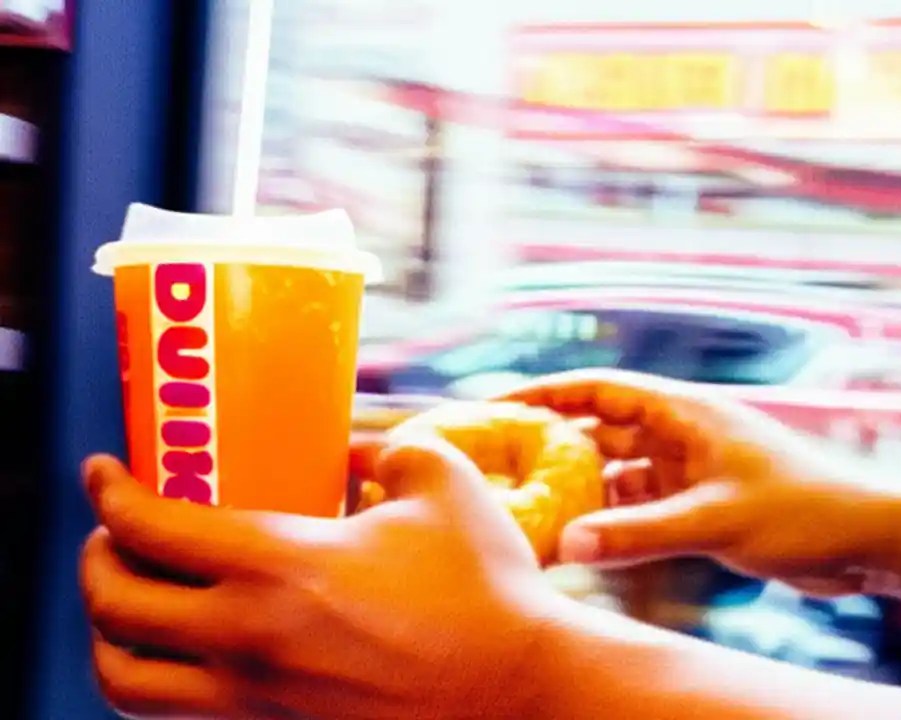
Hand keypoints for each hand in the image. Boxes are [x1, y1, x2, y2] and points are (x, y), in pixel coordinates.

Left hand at [80, 437, 562, 719]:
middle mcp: (246, 638)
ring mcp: (255, 699)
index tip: (102, 472)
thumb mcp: (443, 484)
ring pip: (126, 682)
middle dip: (96, 561)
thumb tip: (356, 454)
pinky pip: (181, 714)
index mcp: (278, 566)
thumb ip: (389, 449)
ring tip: (133, 607)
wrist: (517, 692)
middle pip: (113, 607)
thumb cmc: (485, 588)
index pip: (150, 528)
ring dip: (109, 636)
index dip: (108, 493)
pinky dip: (162, 680)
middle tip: (113, 536)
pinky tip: (199, 652)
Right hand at [502, 370, 900, 596]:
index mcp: (686, 412)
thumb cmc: (805, 510)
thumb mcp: (716, 520)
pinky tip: (582, 540)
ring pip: (618, 475)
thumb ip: (641, 533)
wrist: (866, 538)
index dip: (548, 393)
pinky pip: (642, 509)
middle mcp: (682, 435)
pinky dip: (612, 521)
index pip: (601, 390)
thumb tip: (567, 543)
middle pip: (602, 431)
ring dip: (581, 490)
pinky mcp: (702, 506)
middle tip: (499, 461)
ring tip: (528, 507)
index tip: (497, 403)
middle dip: (553, 444)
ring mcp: (691, 471)